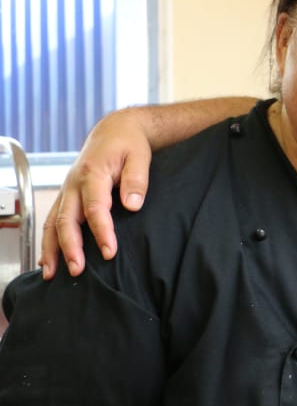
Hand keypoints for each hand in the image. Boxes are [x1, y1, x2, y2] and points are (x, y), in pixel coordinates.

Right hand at [40, 109, 152, 278]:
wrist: (114, 131)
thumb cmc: (129, 145)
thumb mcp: (140, 157)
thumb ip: (136, 181)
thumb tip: (132, 205)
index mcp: (93, 174)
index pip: (95, 208)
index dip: (101, 231)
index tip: (109, 252)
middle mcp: (74, 184)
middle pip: (66, 219)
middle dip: (70, 247)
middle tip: (77, 270)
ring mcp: (67, 190)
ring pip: (53, 222)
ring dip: (52, 248)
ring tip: (51, 274)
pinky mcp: (66, 195)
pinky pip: (52, 219)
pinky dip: (48, 240)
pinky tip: (47, 260)